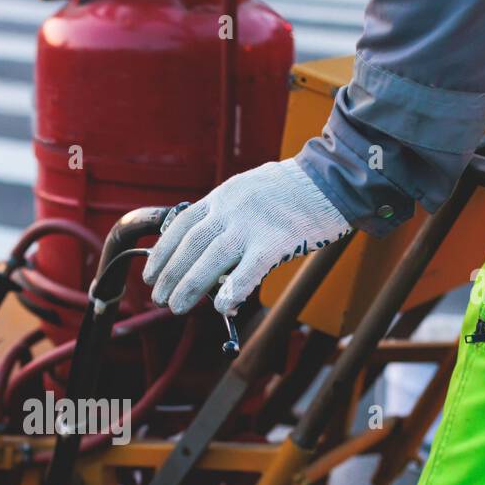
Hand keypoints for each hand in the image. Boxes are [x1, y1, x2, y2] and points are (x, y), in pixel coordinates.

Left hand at [143, 158, 351, 315]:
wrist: (334, 178)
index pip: (181, 226)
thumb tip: (211, 256)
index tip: (151, 273)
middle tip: (159, 298)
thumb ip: (227, 218)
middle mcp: (232, 208)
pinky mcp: (276, 241)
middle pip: (190, 245)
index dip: (162, 252)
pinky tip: (220, 306)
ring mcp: (253, 225)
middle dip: (170, 274)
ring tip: (177, 306)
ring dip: (189, 286)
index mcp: (223, 196)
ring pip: (210, 260)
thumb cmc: (294, 191)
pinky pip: (247, 271)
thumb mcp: (249, 190)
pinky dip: (231, 290)